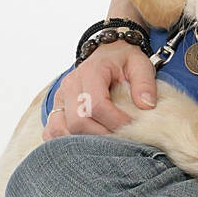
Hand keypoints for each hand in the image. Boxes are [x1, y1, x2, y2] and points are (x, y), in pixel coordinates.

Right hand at [42, 41, 156, 139]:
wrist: (107, 52)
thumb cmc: (124, 60)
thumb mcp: (140, 64)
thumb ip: (145, 83)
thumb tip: (146, 106)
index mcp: (91, 72)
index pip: (96, 105)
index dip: (115, 121)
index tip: (131, 126)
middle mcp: (70, 85)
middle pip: (78, 122)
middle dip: (101, 135)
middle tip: (120, 137)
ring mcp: (60, 98)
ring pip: (61, 129)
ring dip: (83, 142)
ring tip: (105, 141)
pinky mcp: (57, 108)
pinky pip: (51, 130)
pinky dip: (65, 141)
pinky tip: (84, 143)